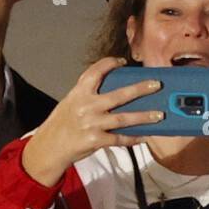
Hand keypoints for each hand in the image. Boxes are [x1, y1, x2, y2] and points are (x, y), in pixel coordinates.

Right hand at [20, 58, 164, 187]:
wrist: (49, 147)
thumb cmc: (62, 124)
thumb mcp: (70, 102)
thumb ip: (88, 95)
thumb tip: (116, 91)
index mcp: (79, 93)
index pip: (95, 72)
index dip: (110, 64)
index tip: (123, 62)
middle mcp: (86, 106)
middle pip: (118, 95)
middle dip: (140, 89)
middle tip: (156, 84)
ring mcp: (91, 124)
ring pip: (123, 119)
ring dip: (144, 116)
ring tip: (159, 115)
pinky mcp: (95, 141)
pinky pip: (119, 139)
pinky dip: (133, 138)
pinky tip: (144, 136)